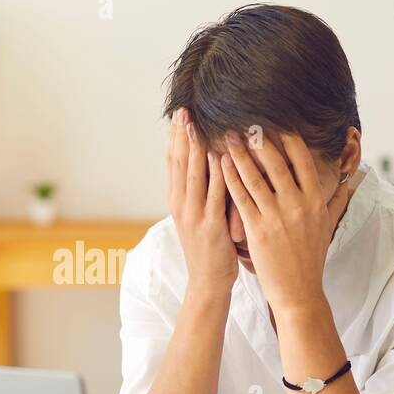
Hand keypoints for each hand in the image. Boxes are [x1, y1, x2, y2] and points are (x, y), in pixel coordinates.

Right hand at [168, 108, 237, 296]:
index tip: (179, 113)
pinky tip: (221, 156)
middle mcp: (181, 206)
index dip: (174, 136)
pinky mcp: (211, 227)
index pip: (172, 162)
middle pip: (178, 163)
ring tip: (197, 124)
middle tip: (183, 109)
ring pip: (192, 175)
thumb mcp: (199, 217)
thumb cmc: (209, 250)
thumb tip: (205, 163)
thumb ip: (201, 191)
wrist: (207, 284)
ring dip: (194, 148)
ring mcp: (194, 216)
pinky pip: (215, 195)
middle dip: (181, 135)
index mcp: (177, 202)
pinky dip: (217, 174)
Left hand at [219, 130, 348, 315]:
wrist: (299, 291)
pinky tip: (221, 163)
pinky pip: (241, 198)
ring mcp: (277, 217)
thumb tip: (352, 180)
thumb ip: (337, 200)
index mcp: (316, 200)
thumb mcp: (327, 226)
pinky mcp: (258, 230)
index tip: (275, 120)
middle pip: (277, 162)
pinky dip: (230, 178)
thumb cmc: (311, 259)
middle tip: (246, 119)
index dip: (288, 137)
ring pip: (255, 177)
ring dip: (240, 153)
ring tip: (227, 136)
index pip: (302, 159)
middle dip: (260, 138)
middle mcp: (298, 205)